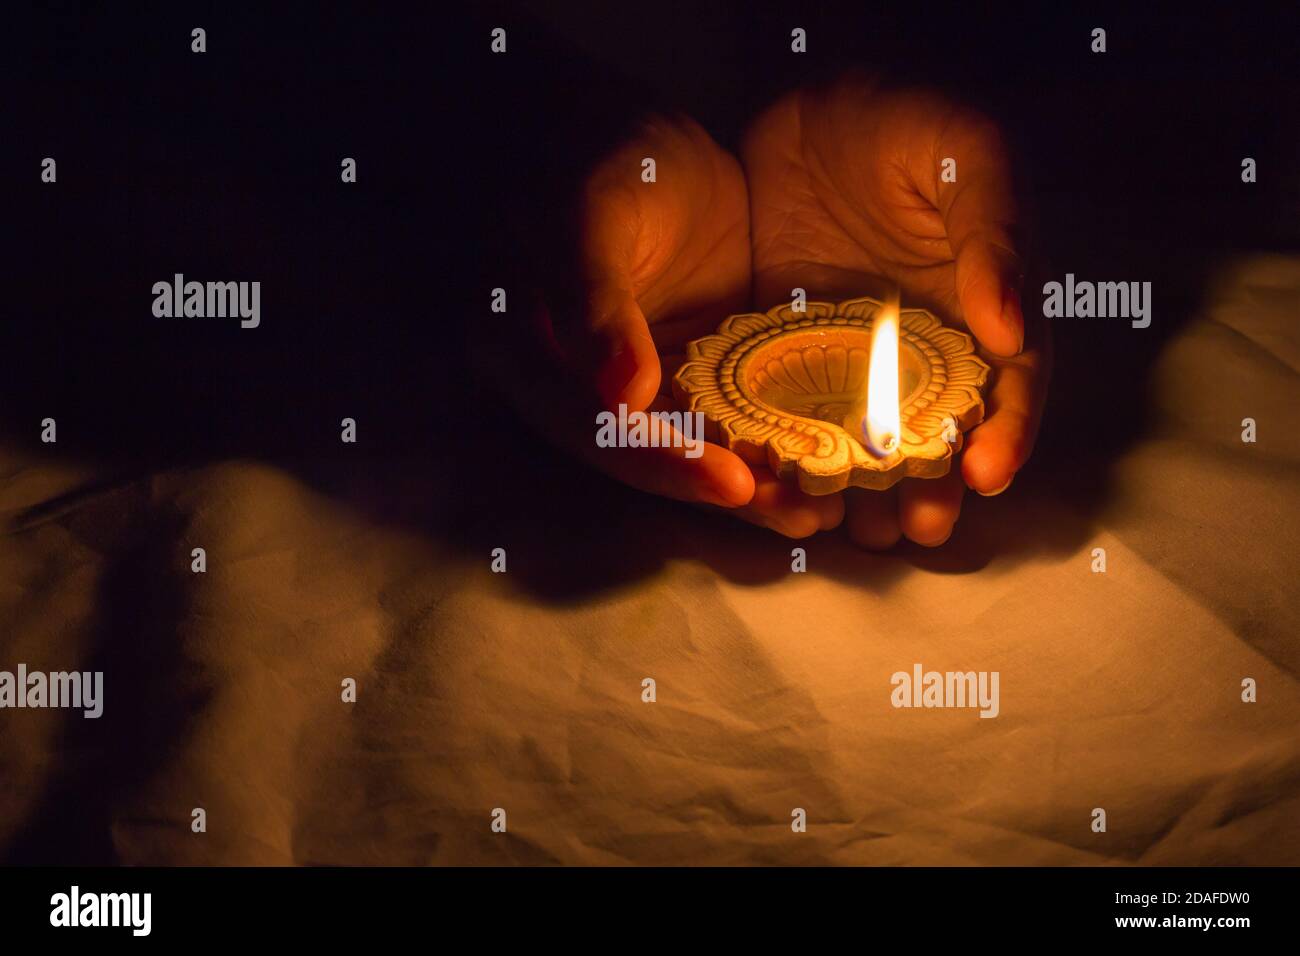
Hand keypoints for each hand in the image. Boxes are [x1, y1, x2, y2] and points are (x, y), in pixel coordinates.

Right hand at [501, 114, 844, 536]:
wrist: (637, 133)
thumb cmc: (598, 152)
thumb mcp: (587, 210)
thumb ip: (591, 297)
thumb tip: (615, 395)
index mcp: (526, 356)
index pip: (590, 427)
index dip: (659, 461)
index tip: (729, 480)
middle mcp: (572, 387)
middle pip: (643, 458)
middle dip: (719, 489)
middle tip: (794, 515)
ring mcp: (630, 386)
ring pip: (687, 449)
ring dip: (752, 483)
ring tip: (821, 511)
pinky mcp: (683, 374)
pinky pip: (724, 418)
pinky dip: (768, 443)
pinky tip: (823, 463)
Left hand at [741, 74, 1050, 547]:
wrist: (805, 104)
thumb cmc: (903, 120)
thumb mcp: (963, 154)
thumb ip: (991, 233)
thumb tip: (1009, 327)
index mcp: (983, 306)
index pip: (1011, 384)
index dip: (1007, 433)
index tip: (985, 474)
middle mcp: (925, 347)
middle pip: (940, 434)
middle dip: (933, 487)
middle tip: (917, 529)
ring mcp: (856, 358)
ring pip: (868, 441)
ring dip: (866, 492)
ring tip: (854, 530)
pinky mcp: (790, 356)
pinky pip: (793, 415)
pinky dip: (793, 454)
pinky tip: (783, 484)